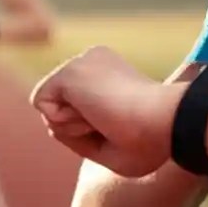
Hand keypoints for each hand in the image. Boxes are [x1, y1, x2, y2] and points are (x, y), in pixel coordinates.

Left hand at [29, 46, 181, 177]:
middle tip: (115, 126)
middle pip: (63, 109)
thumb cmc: (150, 140)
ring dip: (74, 128)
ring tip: (106, 120)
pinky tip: (93, 115)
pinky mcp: (69, 70)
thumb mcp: (112, 145)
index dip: (93, 131)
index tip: (126, 127)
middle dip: (81, 129)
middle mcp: (94, 61)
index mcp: (110, 74)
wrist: (165, 123)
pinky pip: (41, 104)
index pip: (79, 107)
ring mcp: (81, 62)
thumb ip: (81, 134)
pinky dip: (64, 122)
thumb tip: (50, 121)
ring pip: (51, 108)